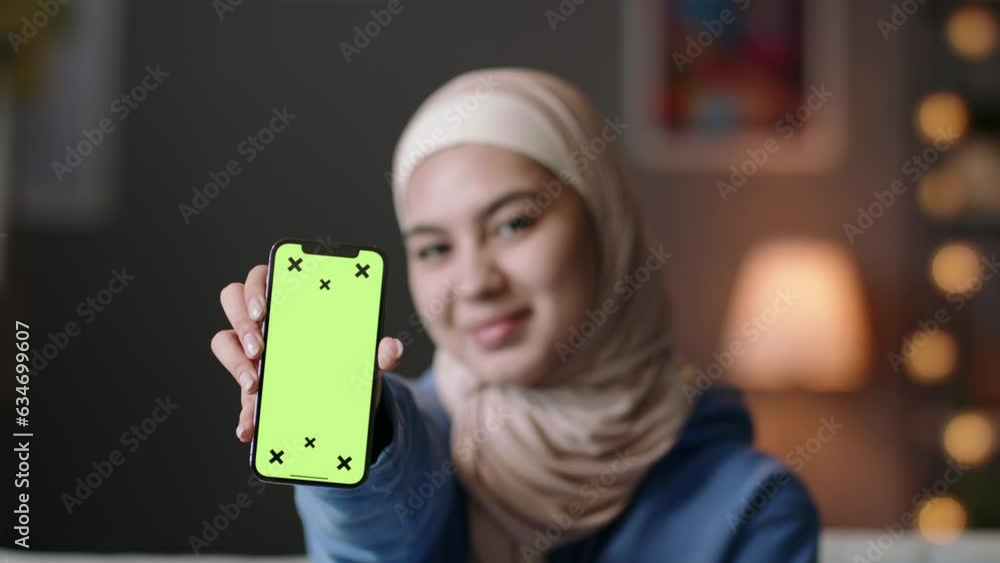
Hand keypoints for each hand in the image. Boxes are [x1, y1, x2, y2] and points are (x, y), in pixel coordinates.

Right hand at [211, 264, 403, 442]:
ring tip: (255, 384)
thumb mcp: (368, 357)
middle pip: (233, 301)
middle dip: (242, 322)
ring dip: (235, 360)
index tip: (266, 309)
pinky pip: (238, 397)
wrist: (348, 399)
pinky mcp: (251, 387)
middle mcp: (264, 320)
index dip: (257, 287)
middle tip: (261, 348)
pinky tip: (250, 429)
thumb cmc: (350, 360)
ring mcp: (251, 351)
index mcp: (291, 301)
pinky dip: (243, 415)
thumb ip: (381, 352)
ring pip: (223, 341)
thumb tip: (391, 349)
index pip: (263, 277)